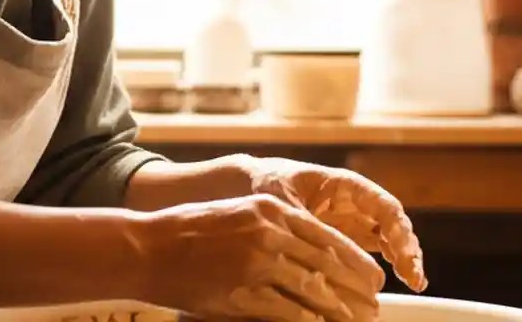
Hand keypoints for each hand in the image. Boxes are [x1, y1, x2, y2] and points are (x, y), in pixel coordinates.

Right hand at [139, 193, 384, 321]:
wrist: (148, 247)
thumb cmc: (189, 232)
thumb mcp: (238, 217)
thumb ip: (276, 231)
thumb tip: (315, 261)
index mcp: (271, 209)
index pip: (330, 239)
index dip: (358, 264)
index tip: (373, 280)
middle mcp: (270, 233)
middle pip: (331, 267)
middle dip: (358, 292)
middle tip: (373, 309)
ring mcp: (258, 264)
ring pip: (317, 293)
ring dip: (341, 313)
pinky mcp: (244, 293)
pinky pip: (291, 314)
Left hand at [242, 157, 426, 292]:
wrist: (248, 187)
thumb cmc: (267, 186)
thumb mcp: (283, 203)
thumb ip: (305, 225)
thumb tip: (325, 255)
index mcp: (344, 186)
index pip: (383, 205)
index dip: (398, 230)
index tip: (403, 254)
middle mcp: (355, 202)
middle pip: (393, 222)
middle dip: (407, 247)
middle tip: (413, 277)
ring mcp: (353, 220)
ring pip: (389, 237)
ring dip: (403, 257)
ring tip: (414, 281)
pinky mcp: (346, 237)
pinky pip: (373, 249)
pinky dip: (388, 263)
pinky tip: (401, 281)